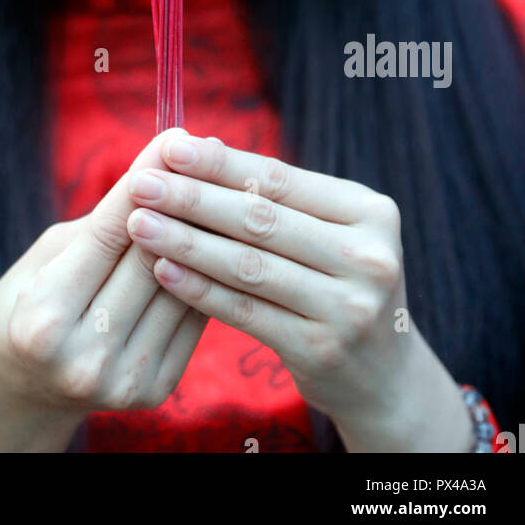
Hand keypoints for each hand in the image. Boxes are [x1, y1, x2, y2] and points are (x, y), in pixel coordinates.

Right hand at [0, 127, 207, 422]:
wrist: (25, 389)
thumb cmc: (29, 300)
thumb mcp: (47, 255)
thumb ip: (102, 222)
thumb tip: (163, 164)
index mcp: (44, 322)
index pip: (107, 236)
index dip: (145, 181)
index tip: (173, 136)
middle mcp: (85, 358)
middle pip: (151, 259)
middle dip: (182, 198)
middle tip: (208, 150)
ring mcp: (124, 381)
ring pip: (182, 284)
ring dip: (206, 231)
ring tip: (223, 184)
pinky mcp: (155, 389)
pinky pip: (193, 315)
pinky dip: (207, 270)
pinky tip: (221, 234)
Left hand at [124, 133, 472, 449]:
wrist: (385, 377)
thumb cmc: (338, 284)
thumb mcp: (329, 233)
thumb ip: (275, 198)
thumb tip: (196, 147)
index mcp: (370, 212)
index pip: (280, 179)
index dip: (219, 163)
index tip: (168, 148)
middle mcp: (368, 256)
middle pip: (261, 220)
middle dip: (193, 198)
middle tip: (141, 182)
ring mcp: (349, 307)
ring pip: (249, 266)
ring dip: (187, 242)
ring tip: (139, 224)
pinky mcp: (321, 350)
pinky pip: (246, 312)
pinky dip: (200, 290)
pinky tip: (162, 271)